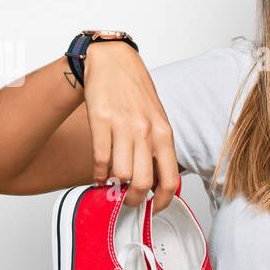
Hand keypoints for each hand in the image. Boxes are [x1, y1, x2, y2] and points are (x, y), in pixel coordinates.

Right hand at [83, 41, 179, 209]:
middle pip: (143, 182)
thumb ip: (158, 149)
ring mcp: (123, 126)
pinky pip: (100, 159)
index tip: (154, 208)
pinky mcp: (100, 121)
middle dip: (135, 200)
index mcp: (164, 134)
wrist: (113, 62)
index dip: (163, 201)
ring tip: (113, 183)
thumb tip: (156, 183)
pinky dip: (98, 174)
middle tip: (129, 202)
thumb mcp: (157, 120)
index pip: (171, 179)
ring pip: (121, 173)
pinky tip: (99, 175)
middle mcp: (146, 132)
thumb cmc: (136, 93)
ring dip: (115, 185)